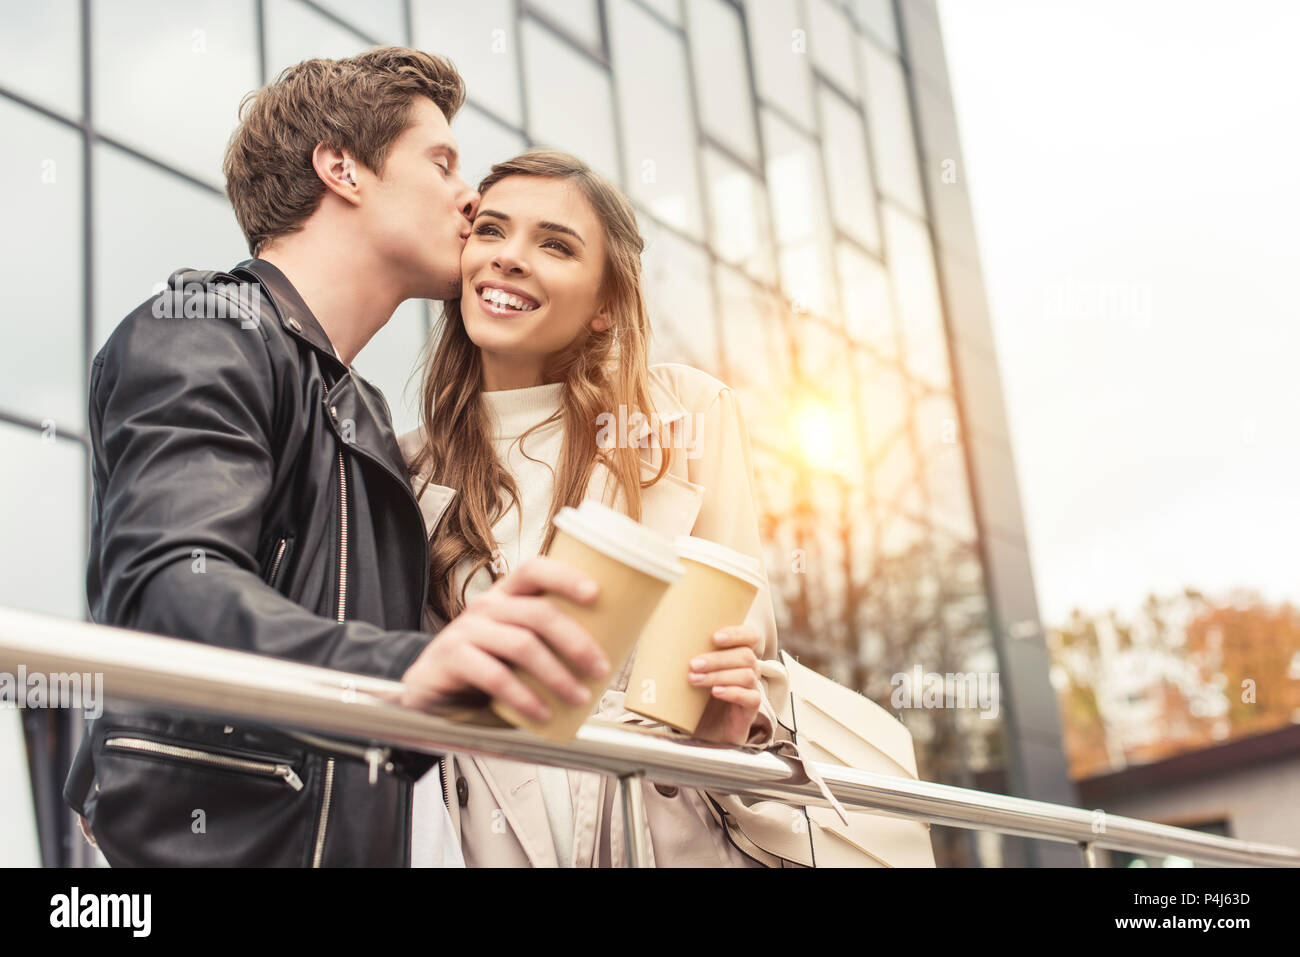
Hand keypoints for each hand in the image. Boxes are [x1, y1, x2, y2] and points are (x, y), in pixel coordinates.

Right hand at [400, 556, 610, 721]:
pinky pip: (496, 676)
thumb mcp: (513, 641)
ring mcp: (467, 631)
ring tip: (578, 696)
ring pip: (522, 645)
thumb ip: (546, 638)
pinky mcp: (453, 660)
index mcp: (506, 595)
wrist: (428, 687)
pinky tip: (542, 713)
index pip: (535, 569)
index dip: (566, 577)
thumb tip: (610, 649)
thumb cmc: (483, 663)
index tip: (595, 593)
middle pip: (538, 613)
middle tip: (600, 668)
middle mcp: (487, 606)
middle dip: (576, 642)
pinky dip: (524, 697)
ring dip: (557, 675)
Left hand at [688, 624, 763, 745]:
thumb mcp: (689, 676)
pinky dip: (733, 692)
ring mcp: (751, 690)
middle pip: (745, 656)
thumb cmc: (695, 700)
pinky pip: (751, 698)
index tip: (714, 637)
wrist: (703, 734)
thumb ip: (684, 658)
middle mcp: (747, 670)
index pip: (749, 636)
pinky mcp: (750, 710)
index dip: (736, 633)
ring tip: (695, 680)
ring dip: (719, 675)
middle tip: (693, 664)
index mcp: (736, 656)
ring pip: (746, 675)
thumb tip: (658, 640)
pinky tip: (716, 692)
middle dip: (718, 658)